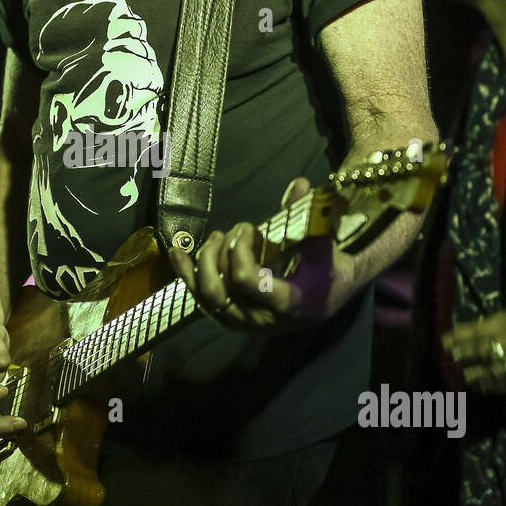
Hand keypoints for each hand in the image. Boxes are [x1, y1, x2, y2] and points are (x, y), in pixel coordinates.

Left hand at [168, 177, 356, 332]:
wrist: (329, 297)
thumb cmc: (327, 266)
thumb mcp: (321, 242)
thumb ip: (306, 216)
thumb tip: (299, 184)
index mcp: (288, 303)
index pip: (248, 281)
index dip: (240, 251)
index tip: (249, 229)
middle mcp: (262, 319)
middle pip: (219, 291)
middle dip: (217, 254)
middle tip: (233, 231)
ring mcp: (244, 322)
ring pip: (206, 297)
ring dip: (204, 261)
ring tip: (217, 237)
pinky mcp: (230, 319)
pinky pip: (200, 301)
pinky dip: (186, 274)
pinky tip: (176, 251)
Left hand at [443, 307, 505, 395]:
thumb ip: (490, 324)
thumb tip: (461, 332)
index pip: (481, 331)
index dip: (461, 337)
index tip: (445, 342)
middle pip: (488, 349)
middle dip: (468, 354)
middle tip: (454, 358)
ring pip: (498, 369)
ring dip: (479, 374)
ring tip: (467, 375)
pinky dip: (496, 386)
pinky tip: (484, 387)